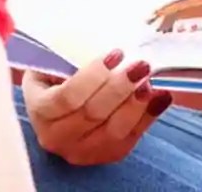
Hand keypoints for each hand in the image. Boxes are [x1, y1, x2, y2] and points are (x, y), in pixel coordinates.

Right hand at [22, 50, 173, 165]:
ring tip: (150, 81)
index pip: (67, 97)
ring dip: (136, 104)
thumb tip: (109, 45)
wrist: (63, 102)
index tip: (116, 54)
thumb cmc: (60, 73)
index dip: (93, 75)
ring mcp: (81, 151)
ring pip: (114, 131)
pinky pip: (131, 138)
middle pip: (93, 114)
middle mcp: (56, 136)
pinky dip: (148, 116)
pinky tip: (161, 97)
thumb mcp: (57, 59)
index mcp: (40, 109)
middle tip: (141, 65)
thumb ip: (72, 53)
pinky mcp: (106, 155)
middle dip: (120, 87)